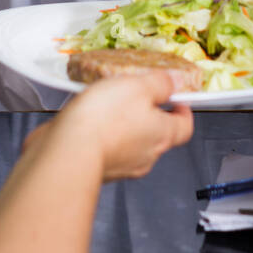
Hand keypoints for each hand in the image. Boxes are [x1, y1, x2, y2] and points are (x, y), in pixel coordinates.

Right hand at [24, 73, 193, 181]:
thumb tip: (174, 82)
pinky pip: (108, 150)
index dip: (183, 110)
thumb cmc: (104, 119)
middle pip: (158, 134)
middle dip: (149, 115)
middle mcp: (147, 155)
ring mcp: (124, 166)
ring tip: (107, 105)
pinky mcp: (100, 169)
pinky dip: (104, 136)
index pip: (185, 127)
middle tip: (137, 96)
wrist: (67, 152)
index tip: (177, 99)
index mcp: (162, 134)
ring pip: (132, 142)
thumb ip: (160, 84)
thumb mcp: (138, 86)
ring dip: (124, 126)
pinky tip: (90, 120)